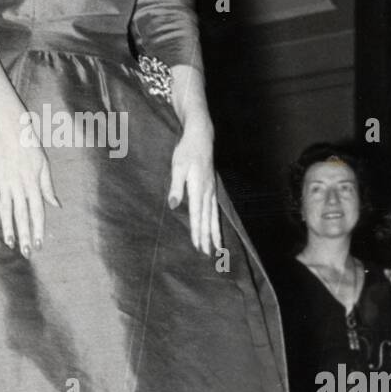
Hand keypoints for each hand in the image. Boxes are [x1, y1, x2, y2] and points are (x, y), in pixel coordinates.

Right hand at [0, 119, 59, 257]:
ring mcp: (3, 183)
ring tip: (11, 243)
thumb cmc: (28, 144)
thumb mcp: (44, 164)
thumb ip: (48, 187)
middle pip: (22, 216)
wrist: (8, 127)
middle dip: (25, 235)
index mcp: (33, 183)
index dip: (38, 229)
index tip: (39, 244)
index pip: (37, 212)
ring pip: (5, 211)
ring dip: (8, 229)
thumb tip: (56, 205)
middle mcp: (19, 186)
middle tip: (26, 252)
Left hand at [168, 121, 221, 255]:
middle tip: (207, 254)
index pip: (196, 215)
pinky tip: (216, 228)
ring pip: (214, 216)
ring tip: (218, 248)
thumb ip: (176, 187)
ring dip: (214, 232)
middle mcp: (207, 192)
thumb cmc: (186, 151)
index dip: (197, 231)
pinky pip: (215, 209)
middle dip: (207, 237)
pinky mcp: (212, 188)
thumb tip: (172, 206)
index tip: (197, 246)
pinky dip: (216, 221)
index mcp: (198, 188)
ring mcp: (212, 190)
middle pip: (207, 219)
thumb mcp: (177, 167)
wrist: (201, 137)